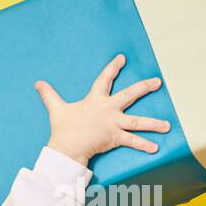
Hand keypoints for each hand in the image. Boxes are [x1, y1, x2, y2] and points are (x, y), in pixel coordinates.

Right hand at [36, 54, 169, 166]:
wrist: (67, 146)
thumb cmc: (63, 128)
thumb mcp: (57, 109)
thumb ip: (49, 95)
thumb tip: (38, 83)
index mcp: (95, 99)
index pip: (105, 79)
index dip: (113, 67)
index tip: (122, 58)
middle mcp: (108, 109)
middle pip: (130, 94)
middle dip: (145, 87)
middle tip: (158, 82)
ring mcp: (114, 123)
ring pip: (138, 122)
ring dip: (154, 124)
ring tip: (167, 126)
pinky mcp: (115, 137)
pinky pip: (132, 141)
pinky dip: (144, 145)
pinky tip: (156, 147)